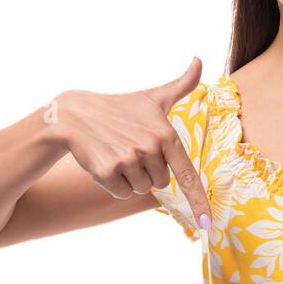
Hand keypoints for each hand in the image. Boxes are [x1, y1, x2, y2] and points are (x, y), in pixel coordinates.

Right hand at [51, 58, 211, 227]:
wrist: (75, 115)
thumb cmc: (120, 108)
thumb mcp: (152, 97)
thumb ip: (182, 84)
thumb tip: (200, 59)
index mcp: (166, 134)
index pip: (188, 174)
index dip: (198, 201)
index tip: (207, 223)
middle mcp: (149, 148)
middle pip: (161, 183)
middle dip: (148, 171)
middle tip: (131, 149)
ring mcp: (127, 160)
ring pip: (141, 189)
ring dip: (130, 177)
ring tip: (117, 153)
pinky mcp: (107, 171)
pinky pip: (121, 193)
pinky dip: (114, 184)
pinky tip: (105, 162)